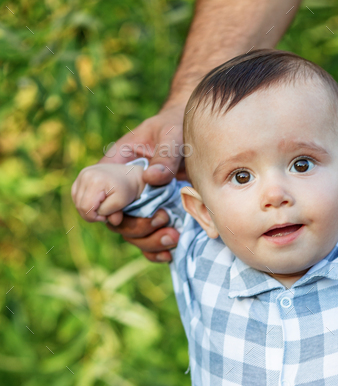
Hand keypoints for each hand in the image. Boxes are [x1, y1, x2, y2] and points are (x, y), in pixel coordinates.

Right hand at [71, 163, 143, 225]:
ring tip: (101, 206)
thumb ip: (111, 214)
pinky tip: (95, 201)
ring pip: (76, 201)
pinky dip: (84, 202)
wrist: (127, 175)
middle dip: (91, 214)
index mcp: (95, 182)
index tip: (106, 216)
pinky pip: (76, 195)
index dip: (94, 217)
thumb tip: (104, 218)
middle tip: (105, 213)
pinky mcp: (80, 176)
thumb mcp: (121, 203)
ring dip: (88, 208)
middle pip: (79, 205)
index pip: (86, 208)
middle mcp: (85, 175)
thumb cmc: (126, 190)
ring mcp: (81, 174)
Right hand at [97, 103, 187, 261]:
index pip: (92, 193)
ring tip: (174, 236)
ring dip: (150, 242)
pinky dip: (156, 251)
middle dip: (136, 228)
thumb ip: (164, 155)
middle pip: (114, 221)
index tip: (118, 215)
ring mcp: (137, 206)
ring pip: (131, 235)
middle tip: (164, 217)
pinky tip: (169, 253)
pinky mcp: (154, 216)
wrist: (192, 136)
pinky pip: (147, 241)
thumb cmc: (174, 127)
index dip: (99, 210)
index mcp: (115, 167)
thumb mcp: (171, 135)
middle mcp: (122, 191)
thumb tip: (152, 178)